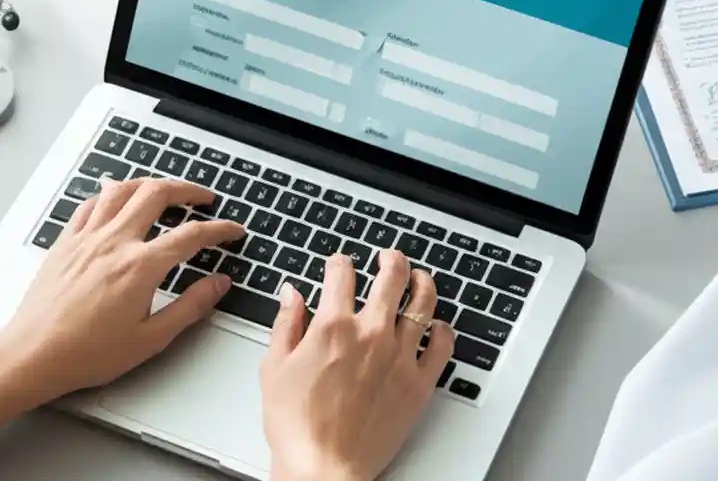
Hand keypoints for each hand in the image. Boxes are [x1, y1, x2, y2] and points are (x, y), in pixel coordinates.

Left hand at [0, 177, 244, 403]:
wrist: (32, 356)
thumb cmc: (86, 354)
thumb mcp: (151, 339)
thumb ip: (190, 307)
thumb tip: (218, 284)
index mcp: (140, 267)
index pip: (191, 235)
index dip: (219, 229)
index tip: (232, 231)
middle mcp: (114, 244)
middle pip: (157, 194)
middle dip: (187, 189)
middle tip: (203, 197)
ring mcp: (87, 239)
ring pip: (122, 190)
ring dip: (149, 183)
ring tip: (165, 189)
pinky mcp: (66, 243)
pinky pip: (90, 204)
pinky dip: (109, 194)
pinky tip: (116, 198)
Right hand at [261, 249, 454, 480]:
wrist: (323, 467)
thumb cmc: (296, 426)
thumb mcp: (274, 367)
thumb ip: (286, 324)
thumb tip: (291, 294)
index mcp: (333, 327)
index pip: (342, 273)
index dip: (339, 261)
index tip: (340, 263)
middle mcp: (371, 334)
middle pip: (392, 276)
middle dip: (389, 258)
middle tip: (387, 257)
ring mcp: (399, 357)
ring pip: (423, 303)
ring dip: (421, 283)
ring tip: (418, 278)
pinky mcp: (418, 383)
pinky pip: (442, 346)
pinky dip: (443, 330)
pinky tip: (437, 325)